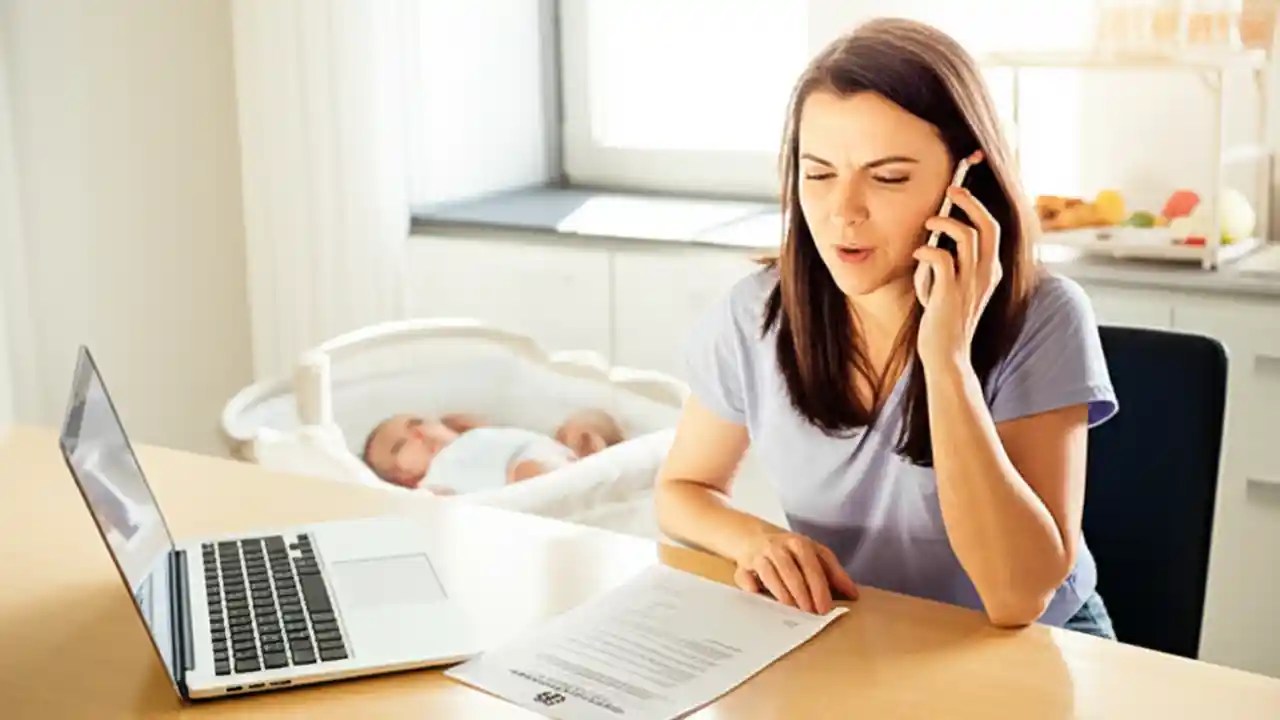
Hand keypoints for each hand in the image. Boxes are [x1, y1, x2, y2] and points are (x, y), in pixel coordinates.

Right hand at [733, 530, 858, 613]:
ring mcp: (760, 556)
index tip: (825, 608)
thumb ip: (834, 573)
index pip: (812, 567)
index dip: (819, 588)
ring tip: (791, 611)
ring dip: (781, 594)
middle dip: (802, 594)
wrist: (753, 537)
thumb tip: (853, 594)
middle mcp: (779, 548)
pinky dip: (750, 587)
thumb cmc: (791, 551)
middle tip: (810, 614)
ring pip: (770, 575)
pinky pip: (745, 578)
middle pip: (791, 571)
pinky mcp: (743, 567)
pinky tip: (759, 598)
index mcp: (799, 544)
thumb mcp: (815, 555)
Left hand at [914, 150, 1000, 368]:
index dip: (981, 202)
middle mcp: (986, 274)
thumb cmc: (943, 321)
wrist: (946, 356)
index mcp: (989, 271)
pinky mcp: (951, 293)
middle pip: (988, 224)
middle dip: (969, 201)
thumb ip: (948, 264)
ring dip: (945, 222)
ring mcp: (971, 283)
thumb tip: (931, 241)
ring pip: (967, 236)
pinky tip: (917, 254)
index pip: (993, 227)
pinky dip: (927, 250)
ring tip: (928, 223)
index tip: (967, 180)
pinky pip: (941, 257)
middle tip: (951, 189)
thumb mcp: (949, 287)